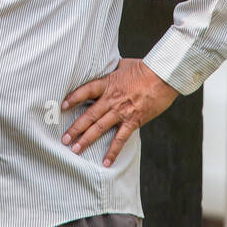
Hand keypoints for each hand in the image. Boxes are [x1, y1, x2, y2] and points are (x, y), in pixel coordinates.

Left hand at [61, 58, 178, 166]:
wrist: (163, 76)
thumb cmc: (144, 68)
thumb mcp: (122, 65)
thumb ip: (111, 71)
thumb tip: (105, 68)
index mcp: (107, 83)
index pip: (85, 91)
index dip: (73, 98)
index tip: (62, 106)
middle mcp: (111, 99)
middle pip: (89, 115)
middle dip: (75, 128)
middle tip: (64, 139)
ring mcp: (122, 111)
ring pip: (100, 128)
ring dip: (86, 140)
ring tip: (75, 150)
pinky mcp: (133, 121)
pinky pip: (120, 139)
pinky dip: (113, 151)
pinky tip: (106, 162)